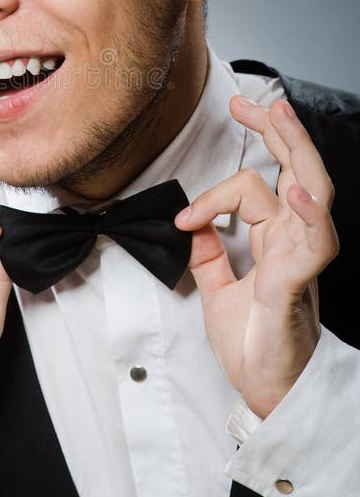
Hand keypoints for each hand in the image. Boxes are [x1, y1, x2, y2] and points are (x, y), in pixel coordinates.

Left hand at [175, 96, 338, 417]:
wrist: (266, 394)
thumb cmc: (253, 346)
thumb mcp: (218, 291)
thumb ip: (208, 256)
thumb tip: (189, 223)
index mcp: (275, 241)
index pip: (259, 188)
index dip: (216, 192)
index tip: (184, 215)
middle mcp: (293, 242)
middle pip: (294, 171)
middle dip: (276, 132)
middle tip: (250, 102)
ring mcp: (301, 259)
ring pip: (312, 191)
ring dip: (297, 150)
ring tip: (280, 117)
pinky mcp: (299, 283)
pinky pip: (314, 240)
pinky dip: (305, 211)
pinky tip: (292, 189)